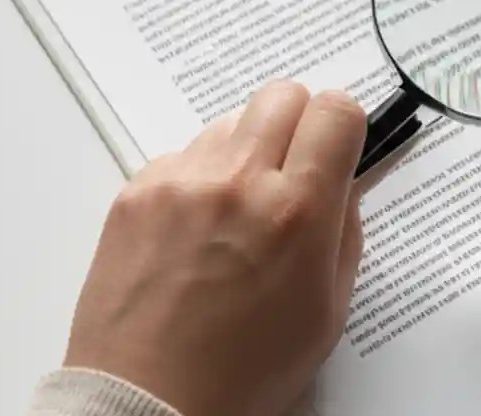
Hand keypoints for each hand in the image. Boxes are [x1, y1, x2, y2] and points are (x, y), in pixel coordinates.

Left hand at [64, 81, 366, 415]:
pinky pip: (183, 155)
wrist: (148, 401)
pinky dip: (198, 179)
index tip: (337, 148)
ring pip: (231, 121)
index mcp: (298, 212)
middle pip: (282, 94)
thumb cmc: (242, 373)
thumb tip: (343, 182)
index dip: (343, 126)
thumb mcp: (326, 311)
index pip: (336, 110)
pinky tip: (196, 231)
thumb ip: (344, 233)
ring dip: (246, 151)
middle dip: (297, 124)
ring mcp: (181, 181)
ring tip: (238, 212)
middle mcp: (239, 181)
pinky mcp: (136, 192)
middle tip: (292, 170)